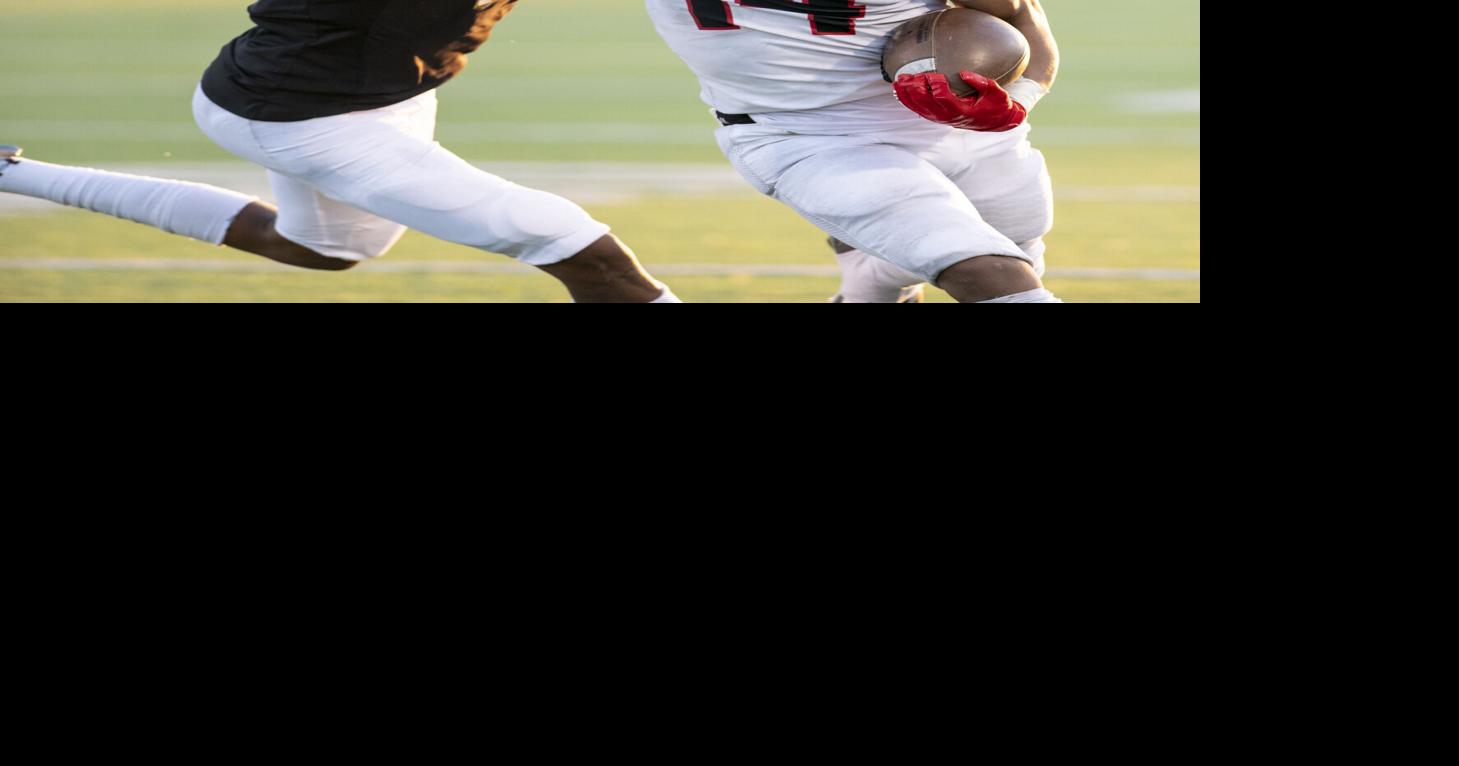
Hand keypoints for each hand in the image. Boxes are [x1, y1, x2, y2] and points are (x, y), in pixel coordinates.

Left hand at [893, 71, 1027, 131]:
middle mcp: (948, 116)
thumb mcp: (996, 92)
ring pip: (919, 108)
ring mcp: (941, 118)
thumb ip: (981, 83)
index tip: (933, 75)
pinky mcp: (937, 117)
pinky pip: (918, 110)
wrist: (995, 121)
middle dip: (914, 90)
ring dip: (907, 95)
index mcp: (962, 110)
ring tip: (898, 81)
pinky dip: (907, 101)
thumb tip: (963, 73)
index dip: (935, 87)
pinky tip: (900, 91)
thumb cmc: (996, 105)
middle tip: (907, 76)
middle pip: (926, 104)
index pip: (943, 99)